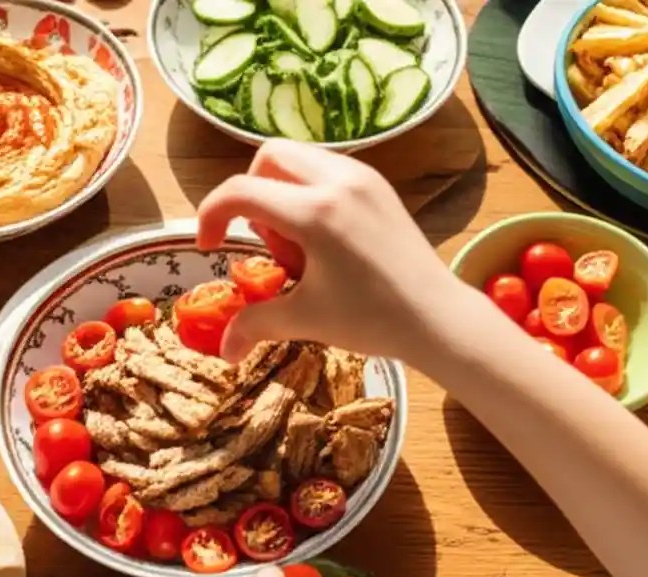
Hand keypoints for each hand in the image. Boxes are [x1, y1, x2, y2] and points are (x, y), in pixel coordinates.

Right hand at [197, 139, 469, 363]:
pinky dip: (307, 193)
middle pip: (268, 156)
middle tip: (263, 240)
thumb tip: (223, 350)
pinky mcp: (378, 184)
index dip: (211, 214)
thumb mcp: (306, 320)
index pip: (240, 190)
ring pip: (298, 158)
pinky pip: (325, 170)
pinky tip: (322, 240)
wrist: (437, 318)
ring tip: (297, 245)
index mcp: (315, 213)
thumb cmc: (373, 319)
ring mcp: (362, 177)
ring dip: (279, 192)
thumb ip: (255, 324)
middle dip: (249, 193)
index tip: (210, 245)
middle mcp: (338, 181)